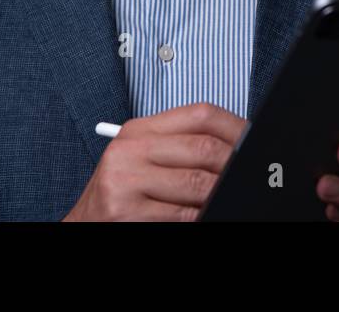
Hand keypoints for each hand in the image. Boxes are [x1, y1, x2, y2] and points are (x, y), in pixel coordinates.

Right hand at [62, 102, 246, 220]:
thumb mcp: (145, 158)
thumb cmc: (123, 191)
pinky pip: (182, 214)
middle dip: (234, 161)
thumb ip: (182, 146)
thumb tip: (237, 143)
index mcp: (139, 130)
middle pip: (204, 148)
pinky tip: (205, 212)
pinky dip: (201, 215)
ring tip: (227, 193)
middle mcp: (130, 150)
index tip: (253, 138)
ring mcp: (126, 181)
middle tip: (248, 170)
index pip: (200, 114)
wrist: (85, 224)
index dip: (236, 126)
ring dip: (219, 192)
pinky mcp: (125, 212)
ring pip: (198, 184)